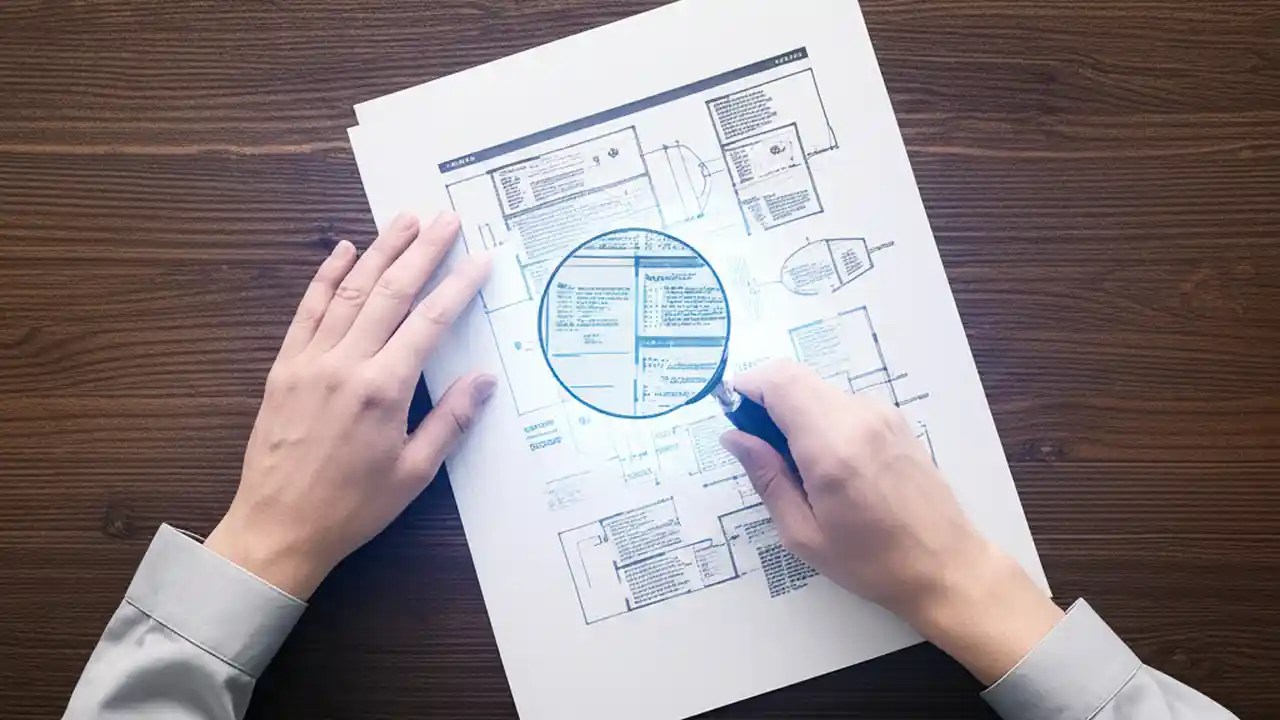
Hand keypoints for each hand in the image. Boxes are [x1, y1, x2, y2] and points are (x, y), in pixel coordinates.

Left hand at [205, 212, 494, 598]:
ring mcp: (310, 362)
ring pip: (350, 292)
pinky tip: (343, 251)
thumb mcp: (414, 472)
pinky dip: (326, 278)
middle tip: (446, 220)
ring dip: (379, 252)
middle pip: (391, 293)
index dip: (458, 286)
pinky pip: (307, 311)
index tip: (480, 259)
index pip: (429, 322)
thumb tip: (484, 378)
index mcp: (383, 391)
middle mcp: (345, 365)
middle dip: (422, 252)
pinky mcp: (284, 368)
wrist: (278, 529)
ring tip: (405, 221)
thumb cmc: (352, 508)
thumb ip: (450, 420)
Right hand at [720, 360, 1061, 683]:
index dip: (746, 386)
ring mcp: (882, 414)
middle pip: (796, 378)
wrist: (947, 566)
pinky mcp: (895, 421)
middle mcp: (858, 417)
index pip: (779, 381)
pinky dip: (821, 420)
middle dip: (766, 400)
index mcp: (831, 446)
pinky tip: (827, 465)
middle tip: (758, 446)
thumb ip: (766, 477)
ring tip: (796, 467)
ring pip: (818, 390)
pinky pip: (843, 404)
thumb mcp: (803, 533)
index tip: (731, 414)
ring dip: (795, 412)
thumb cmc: (872, 561)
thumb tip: (734, 437)